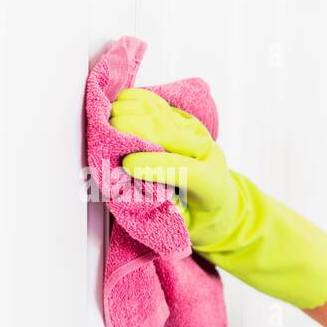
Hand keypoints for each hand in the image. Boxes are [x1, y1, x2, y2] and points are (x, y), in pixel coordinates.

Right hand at [110, 88, 238, 248]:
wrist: (219, 199)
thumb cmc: (199, 216)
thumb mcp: (185, 226)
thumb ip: (162, 212)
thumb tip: (132, 194)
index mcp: (210, 182)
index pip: (181, 167)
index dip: (152, 164)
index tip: (127, 166)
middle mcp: (202, 148)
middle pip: (163, 128)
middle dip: (130, 132)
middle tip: (108, 145)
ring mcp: (190, 129)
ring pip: (153, 110)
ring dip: (124, 115)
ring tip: (107, 130)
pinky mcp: (177, 117)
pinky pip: (148, 101)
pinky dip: (127, 102)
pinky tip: (114, 113)